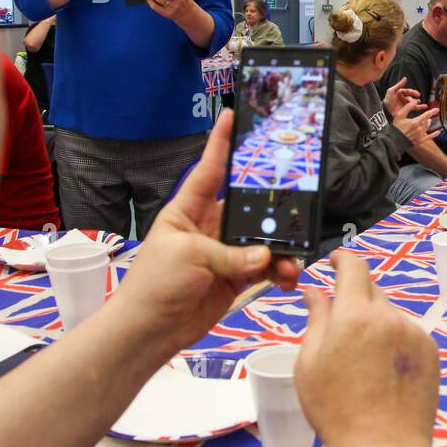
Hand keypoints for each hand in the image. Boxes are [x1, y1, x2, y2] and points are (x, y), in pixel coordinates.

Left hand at [112, 111, 300, 352]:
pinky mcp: (235, 278)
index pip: (208, 169)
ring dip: (280, 249)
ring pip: (262, 240)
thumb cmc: (155, 285)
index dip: (220, 143)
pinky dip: (278, 271)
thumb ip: (232, 255)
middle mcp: (208, 226)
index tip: (232, 114)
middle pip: (247, 207)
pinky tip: (286, 278)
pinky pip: (265, 267)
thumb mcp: (190, 258)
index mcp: (187, 210)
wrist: (148, 332)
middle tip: (297, 206)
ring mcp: (224, 253)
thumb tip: (266, 256)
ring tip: (291, 263)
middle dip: (272, 209)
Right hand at [296, 253, 441, 446]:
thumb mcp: (309, 363)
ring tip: (362, 364)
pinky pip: (408, 334)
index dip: (343, 259)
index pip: (354, 268)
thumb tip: (313, 292)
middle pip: (371, 292)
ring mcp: (415, 333)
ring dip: (376, 325)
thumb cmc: (338, 410)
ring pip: (390, 315)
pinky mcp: (431, 350)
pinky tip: (383, 372)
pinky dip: (395, 342)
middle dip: (355, 301)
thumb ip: (315, 320)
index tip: (335, 261)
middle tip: (341, 330)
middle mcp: (390, 317)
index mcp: (355, 315)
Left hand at [382, 77, 421, 119]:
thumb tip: (405, 78)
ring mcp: (405, 104)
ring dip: (419, 103)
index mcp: (401, 92)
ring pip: (414, 102)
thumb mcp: (392, 91)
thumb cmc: (388, 100)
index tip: (417, 94)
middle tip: (418, 100)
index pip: (408, 91)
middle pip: (411, 97)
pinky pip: (414, 108)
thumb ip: (399, 84)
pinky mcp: (406, 109)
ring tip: (424, 105)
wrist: (386, 110)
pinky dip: (419, 107)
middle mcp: (403, 98)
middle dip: (415, 98)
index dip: (413, 92)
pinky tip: (424, 106)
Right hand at [394, 104, 439, 146]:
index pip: (427, 115)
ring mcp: (420, 135)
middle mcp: (419, 129)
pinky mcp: (420, 141)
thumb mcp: (399, 115)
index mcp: (415, 122)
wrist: (395, 142)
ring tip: (429, 121)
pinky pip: (429, 137)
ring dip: (429, 123)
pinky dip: (434, 134)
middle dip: (428, 117)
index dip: (432, 112)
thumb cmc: (396, 128)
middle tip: (428, 115)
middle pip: (427, 121)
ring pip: (427, 127)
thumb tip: (415, 101)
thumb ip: (408, 107)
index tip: (437, 109)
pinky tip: (438, 132)